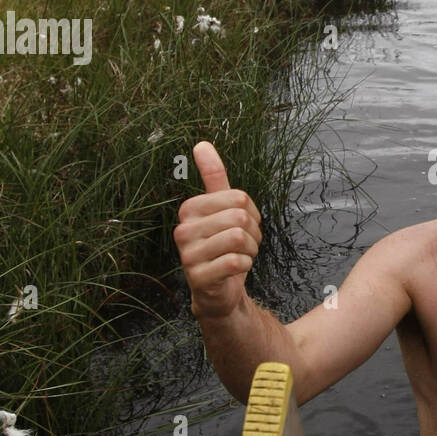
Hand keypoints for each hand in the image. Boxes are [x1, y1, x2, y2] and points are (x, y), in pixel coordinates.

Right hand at [175, 141, 262, 319]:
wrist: (219, 291)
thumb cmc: (223, 247)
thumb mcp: (221, 210)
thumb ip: (214, 178)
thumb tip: (202, 144)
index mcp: (189, 208)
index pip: (238, 197)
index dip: (252, 213)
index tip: (245, 225)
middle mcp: (183, 229)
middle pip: (239, 217)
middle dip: (253, 233)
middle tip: (245, 245)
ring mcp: (188, 254)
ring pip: (239, 238)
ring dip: (251, 250)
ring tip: (241, 256)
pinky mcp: (198, 277)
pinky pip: (235, 262)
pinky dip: (245, 265)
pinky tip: (235, 269)